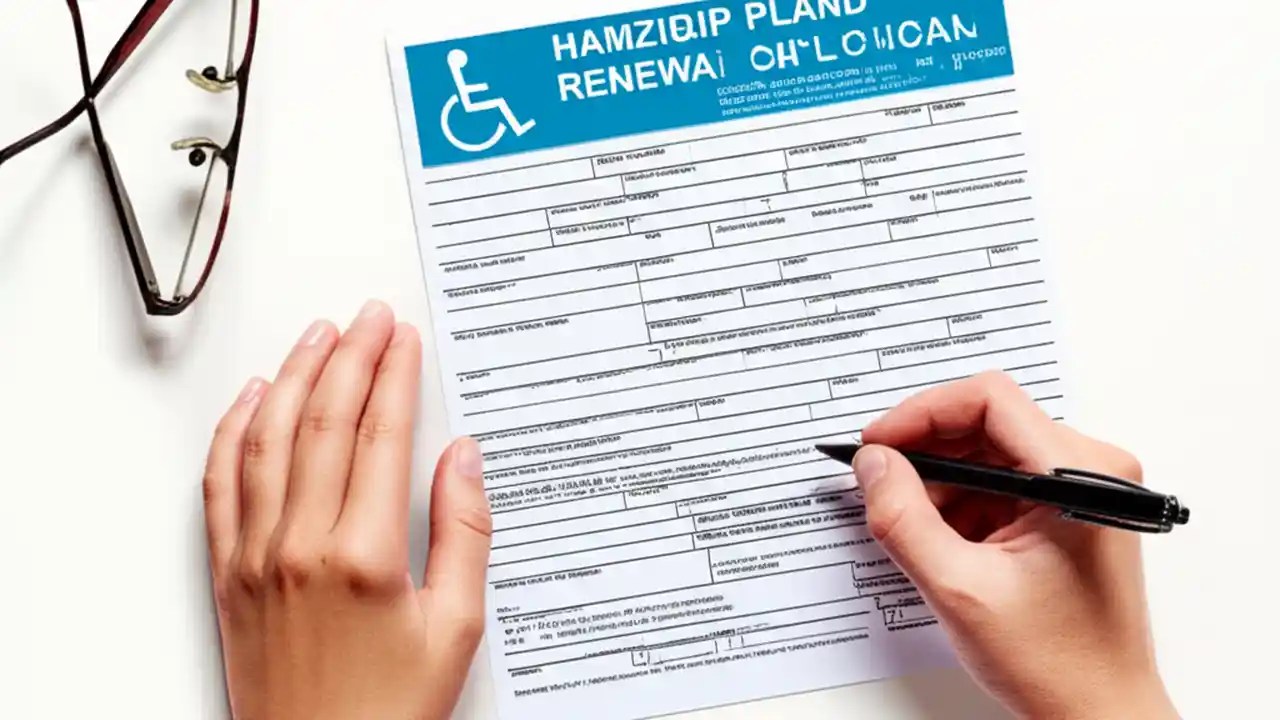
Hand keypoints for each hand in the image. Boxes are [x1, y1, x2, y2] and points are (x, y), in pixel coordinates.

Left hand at [202, 301, 491, 719]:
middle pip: (323, 422)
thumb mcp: (455, 628)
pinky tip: (252, 401)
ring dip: (292, 378)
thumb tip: (463, 459)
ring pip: (268, 440)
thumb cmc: (388, 711)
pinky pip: (222, 484)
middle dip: (348, 358)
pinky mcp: (228, 574)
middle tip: (368, 319)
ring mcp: (255, 557)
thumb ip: (463, 533)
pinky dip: (234, 432)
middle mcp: (300, 546)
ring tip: (316, 337)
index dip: (393, 375)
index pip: (379, 435)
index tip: (402, 338)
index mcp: (364, 555)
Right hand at [856, 372, 1177, 719]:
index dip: (922, 412)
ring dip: (940, 482)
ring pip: (989, 453)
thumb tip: (873, 464)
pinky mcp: (1067, 512)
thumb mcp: (958, 588)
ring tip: (912, 526)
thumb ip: (903, 518)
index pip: (989, 400)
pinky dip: (961, 504)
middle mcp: (1089, 470)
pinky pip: (1001, 483)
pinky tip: (941, 541)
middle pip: (987, 423)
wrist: (1099, 715)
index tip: (879, 442)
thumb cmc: (1056, 664)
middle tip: (879, 482)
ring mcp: (1080, 490)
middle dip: (926, 452)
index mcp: (1076, 475)